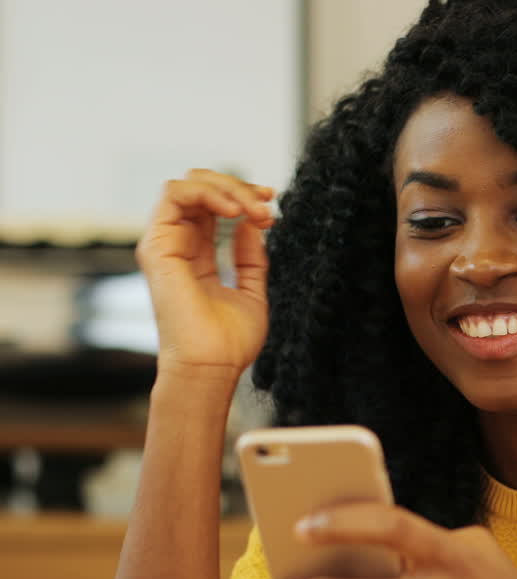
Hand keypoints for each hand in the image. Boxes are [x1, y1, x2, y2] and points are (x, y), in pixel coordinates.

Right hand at [136, 169, 275, 379]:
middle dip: (238, 187)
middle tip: (266, 203)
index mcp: (197, 255)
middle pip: (200, 190)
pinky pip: (174, 195)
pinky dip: (207, 192)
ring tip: (254, 208)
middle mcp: (178, 245)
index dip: (242, 197)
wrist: (213, 365)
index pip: (213, 208)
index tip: (270, 206)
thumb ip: (249, 257)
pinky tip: (234, 210)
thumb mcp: (252, 291)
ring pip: (187, 185)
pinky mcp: (157, 246)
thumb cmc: (229, 342)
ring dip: (227, 188)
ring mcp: (165, 243)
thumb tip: (250, 224)